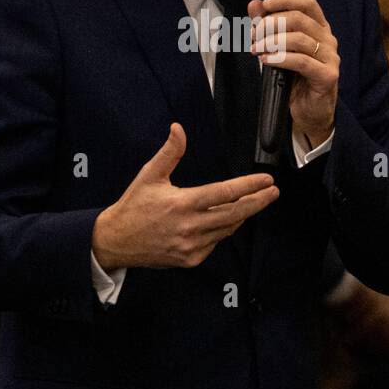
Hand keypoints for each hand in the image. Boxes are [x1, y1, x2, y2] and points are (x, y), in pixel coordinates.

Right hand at [91, 123, 278, 269]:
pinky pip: (215, 243)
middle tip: (272, 192)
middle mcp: (190, 227)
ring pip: (228, 229)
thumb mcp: (149, 175)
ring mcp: (192, 246)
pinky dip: (223, 230)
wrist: (116, 241)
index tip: (266, 180)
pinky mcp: (191, 259)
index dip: (249, 186)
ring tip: (252, 203)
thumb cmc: (134, 206)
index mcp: (183, 204)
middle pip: (235, 214)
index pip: (225, 193)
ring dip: (242, 215)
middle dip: (258, 202)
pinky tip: (225, 221)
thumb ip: (169, 152)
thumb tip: (179, 129)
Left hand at [248, 0, 338, 148]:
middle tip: (254, 34)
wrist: (310, 111)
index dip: (284, 0)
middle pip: (299, 18)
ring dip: (272, 42)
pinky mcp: (327, 75)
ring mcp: (330, 57)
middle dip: (271, 24)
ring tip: (257, 49)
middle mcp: (327, 39)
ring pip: (299, 39)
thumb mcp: (279, 49)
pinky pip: (302, 61)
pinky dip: (281, 58)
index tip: (263, 5)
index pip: (307, 2)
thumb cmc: (296, 79)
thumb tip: (254, 5)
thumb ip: (267, 26)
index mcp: (319, 28)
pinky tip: (267, 61)